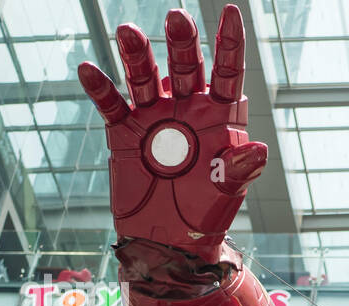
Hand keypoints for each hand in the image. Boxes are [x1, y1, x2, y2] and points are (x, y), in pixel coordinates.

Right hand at [77, 5, 267, 261]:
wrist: (169, 241)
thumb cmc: (206, 214)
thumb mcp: (228, 193)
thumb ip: (240, 169)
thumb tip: (260, 151)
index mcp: (219, 117)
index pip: (228, 72)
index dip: (229, 43)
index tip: (231, 10)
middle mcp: (187, 108)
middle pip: (185, 67)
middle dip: (181, 42)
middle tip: (178, 17)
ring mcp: (154, 117)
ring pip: (144, 77)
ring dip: (136, 55)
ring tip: (127, 31)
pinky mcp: (124, 131)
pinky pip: (111, 104)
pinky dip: (100, 88)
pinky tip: (88, 69)